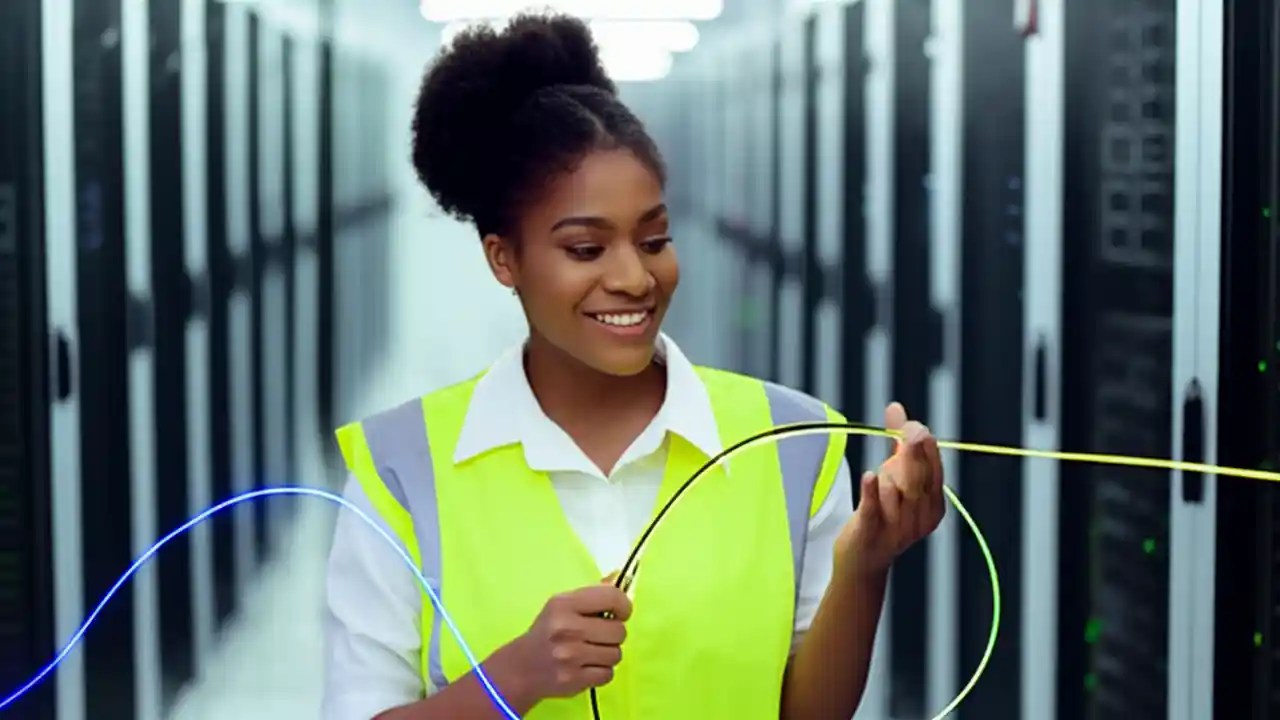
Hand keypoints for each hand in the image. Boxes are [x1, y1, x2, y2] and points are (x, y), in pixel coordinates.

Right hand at [493, 581, 630, 703]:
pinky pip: (608, 674)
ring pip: (616, 655)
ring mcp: (570, 657)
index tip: (620, 613)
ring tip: (592, 652)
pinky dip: (601, 672)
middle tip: (599, 636)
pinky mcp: (573, 680)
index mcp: (564, 604)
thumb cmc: (547, 632)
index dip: (624, 606)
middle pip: (619, 631)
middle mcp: (567, 629)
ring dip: (608, 655)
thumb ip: (592, 594)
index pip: (612, 597)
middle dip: (614, 634)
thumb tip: (618, 576)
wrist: (521, 668)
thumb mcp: (562, 605)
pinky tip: (587, 667)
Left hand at [835, 402, 945, 578]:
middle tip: (907, 431)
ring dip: (889, 478)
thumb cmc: (883, 514)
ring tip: (880, 471)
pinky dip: (871, 492)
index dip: (926, 449)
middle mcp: (919, 519)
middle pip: (919, 482)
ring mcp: (896, 529)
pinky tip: (869, 475)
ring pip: (897, 494)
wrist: (863, 559)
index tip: (915, 427)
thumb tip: (895, 406)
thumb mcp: (894, 476)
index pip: (934, 473)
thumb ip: (897, 444)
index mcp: (932, 505)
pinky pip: (873, 510)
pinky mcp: (870, 533)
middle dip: (913, 455)